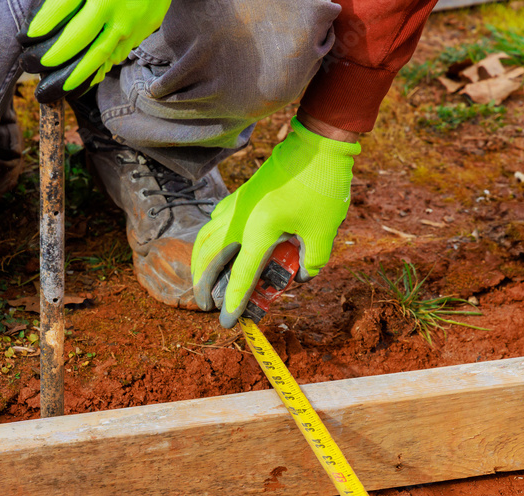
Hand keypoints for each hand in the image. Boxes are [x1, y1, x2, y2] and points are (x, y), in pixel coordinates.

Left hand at [17, 0, 171, 102]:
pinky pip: (111, 60)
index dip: (39, 27)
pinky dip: (90, 74)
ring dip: (70, 78)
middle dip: (50, 58)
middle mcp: (115, 9)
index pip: (60, 9)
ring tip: (48, 91)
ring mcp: (130, 26)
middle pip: (77, 40)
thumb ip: (65, 1)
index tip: (24, 38)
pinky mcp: (138, 37)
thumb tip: (40, 26)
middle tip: (29, 66)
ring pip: (95, 59)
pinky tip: (74, 85)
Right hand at [191, 116, 360, 327]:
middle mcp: (241, 218)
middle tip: (205, 304)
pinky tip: (215, 245)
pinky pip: (215, 221)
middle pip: (209, 256)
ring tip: (202, 280)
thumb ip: (311, 262)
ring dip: (200, 262)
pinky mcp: (241, 194)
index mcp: (259, 230)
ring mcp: (237, 204)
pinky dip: (209, 238)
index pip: (240, 275)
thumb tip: (301, 277)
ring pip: (205, 237)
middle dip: (203, 284)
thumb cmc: (321, 187)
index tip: (225, 322)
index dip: (232, 302)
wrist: (318, 145)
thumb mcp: (323, 233)